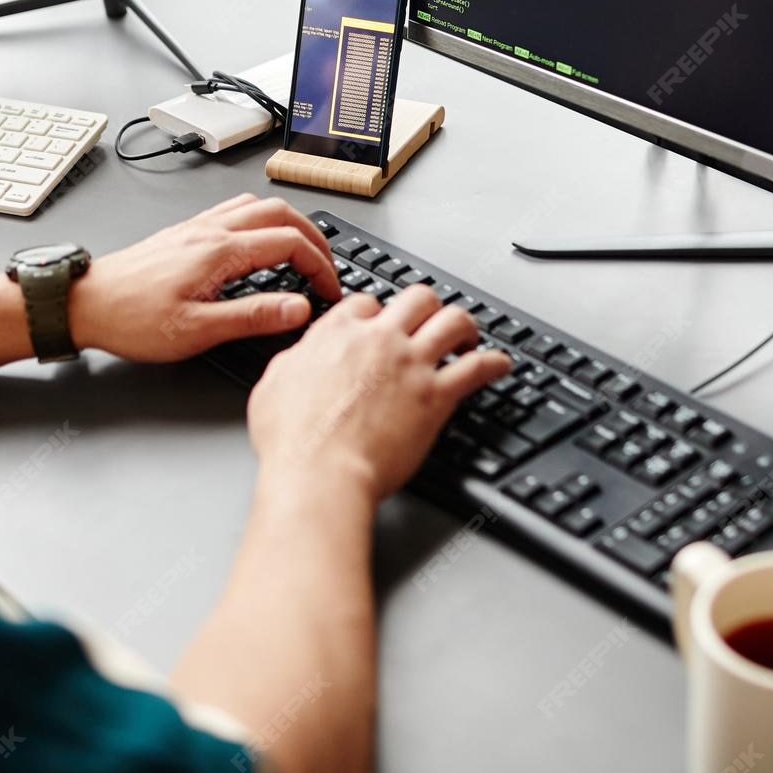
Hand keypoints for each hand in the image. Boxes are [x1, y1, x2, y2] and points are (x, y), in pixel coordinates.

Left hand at [67, 193, 341, 361]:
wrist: (86, 304)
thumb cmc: (131, 319)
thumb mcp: (198, 330)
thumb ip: (253, 316)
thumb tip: (299, 308)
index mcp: (220, 251)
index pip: (290, 243)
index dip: (320, 266)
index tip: (329, 291)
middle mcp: (210, 231)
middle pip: (280, 213)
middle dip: (313, 237)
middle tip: (326, 267)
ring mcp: (196, 228)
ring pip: (257, 206)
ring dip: (288, 224)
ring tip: (301, 251)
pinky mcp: (184, 234)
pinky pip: (233, 211)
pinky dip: (260, 221)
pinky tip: (256, 244)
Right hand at [246, 286, 513, 503]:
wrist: (320, 473)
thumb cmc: (293, 441)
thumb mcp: (272, 385)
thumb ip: (296, 360)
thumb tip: (303, 354)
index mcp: (337, 333)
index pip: (365, 303)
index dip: (376, 312)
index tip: (381, 324)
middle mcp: (378, 340)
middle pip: (416, 298)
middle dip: (426, 306)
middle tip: (429, 319)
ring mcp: (411, 364)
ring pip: (452, 320)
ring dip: (464, 325)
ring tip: (468, 335)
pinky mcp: (436, 395)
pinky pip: (477, 368)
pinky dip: (494, 363)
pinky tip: (500, 365)